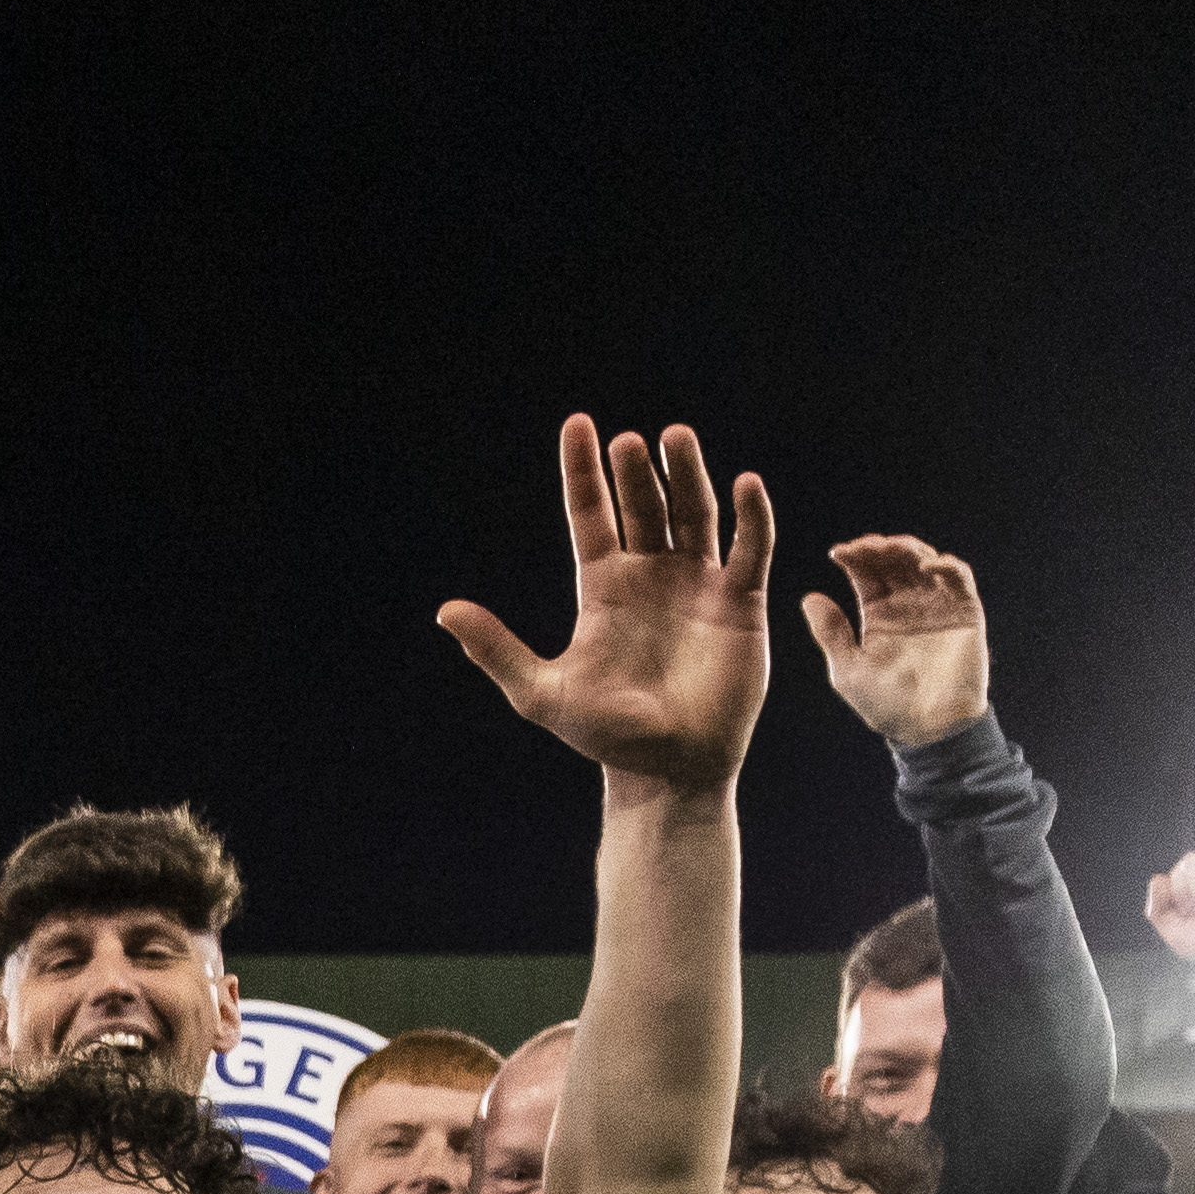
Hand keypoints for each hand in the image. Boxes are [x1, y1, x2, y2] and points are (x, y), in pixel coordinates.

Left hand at [440, 416, 775, 786]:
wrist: (668, 769)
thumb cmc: (605, 734)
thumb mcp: (541, 691)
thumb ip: (496, 648)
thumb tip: (443, 610)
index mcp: (603, 588)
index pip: (590, 515)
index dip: (584, 473)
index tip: (578, 425)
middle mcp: (651, 576)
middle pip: (643, 506)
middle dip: (636, 471)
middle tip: (628, 441)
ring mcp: (697, 585)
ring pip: (693, 515)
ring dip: (686, 476)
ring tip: (675, 437)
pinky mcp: (740, 603)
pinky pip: (750, 548)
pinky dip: (751, 516)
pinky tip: (745, 483)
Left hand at [793, 535, 988, 745]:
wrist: (929, 728)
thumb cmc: (886, 706)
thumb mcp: (848, 670)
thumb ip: (831, 633)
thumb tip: (809, 598)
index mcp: (878, 614)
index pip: (866, 572)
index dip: (855, 557)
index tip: (838, 552)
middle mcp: (907, 604)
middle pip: (894, 561)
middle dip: (880, 547)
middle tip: (865, 546)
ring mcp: (937, 605)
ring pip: (924, 561)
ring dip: (909, 549)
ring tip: (892, 549)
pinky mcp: (965, 612)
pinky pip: (960, 579)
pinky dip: (947, 566)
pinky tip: (928, 566)